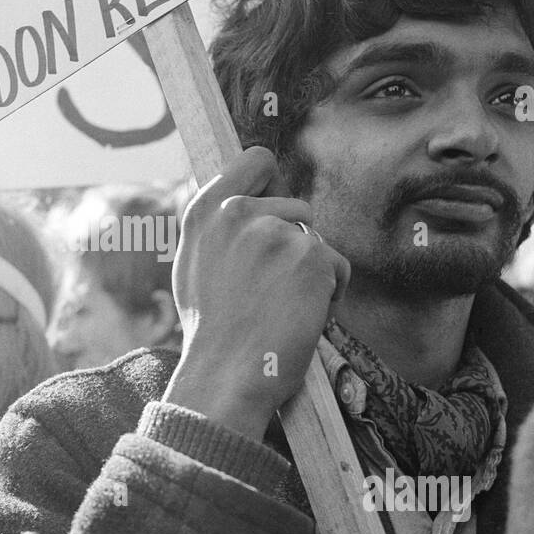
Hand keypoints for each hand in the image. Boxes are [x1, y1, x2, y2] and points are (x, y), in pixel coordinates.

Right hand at [162, 147, 349, 441]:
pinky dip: (330, 294)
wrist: (226, 375)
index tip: (273, 209)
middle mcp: (239, 211)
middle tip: (269, 289)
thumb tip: (248, 200)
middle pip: (297, 207)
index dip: (272, 183)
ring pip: (317, 241)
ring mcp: (277, 231)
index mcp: (206, 210)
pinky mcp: (312, 256)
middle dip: (294, 243)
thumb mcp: (196, 262)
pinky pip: (338, 267)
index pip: (256, 159)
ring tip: (281, 306)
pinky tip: (302, 317)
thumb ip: (221, 226)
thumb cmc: (212, 329)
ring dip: (312, 272)